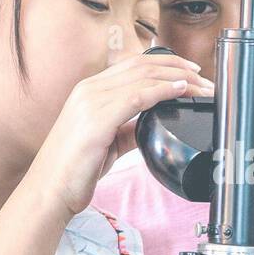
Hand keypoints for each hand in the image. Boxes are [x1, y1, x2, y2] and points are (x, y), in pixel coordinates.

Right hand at [35, 53, 212, 219]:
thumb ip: (128, 128)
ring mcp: (91, 101)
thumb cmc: (74, 169)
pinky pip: (137, 97)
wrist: (49, 190)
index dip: (165, 64)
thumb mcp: (107, 142)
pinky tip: (180, 92)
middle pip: (142, 65)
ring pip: (144, 77)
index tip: (189, 72)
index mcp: (89, 90)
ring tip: (201, 87)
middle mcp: (89, 89)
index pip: (133, 65)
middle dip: (178, 68)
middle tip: (204, 78)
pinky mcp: (97, 118)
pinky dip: (163, 91)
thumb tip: (152, 123)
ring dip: (178, 79)